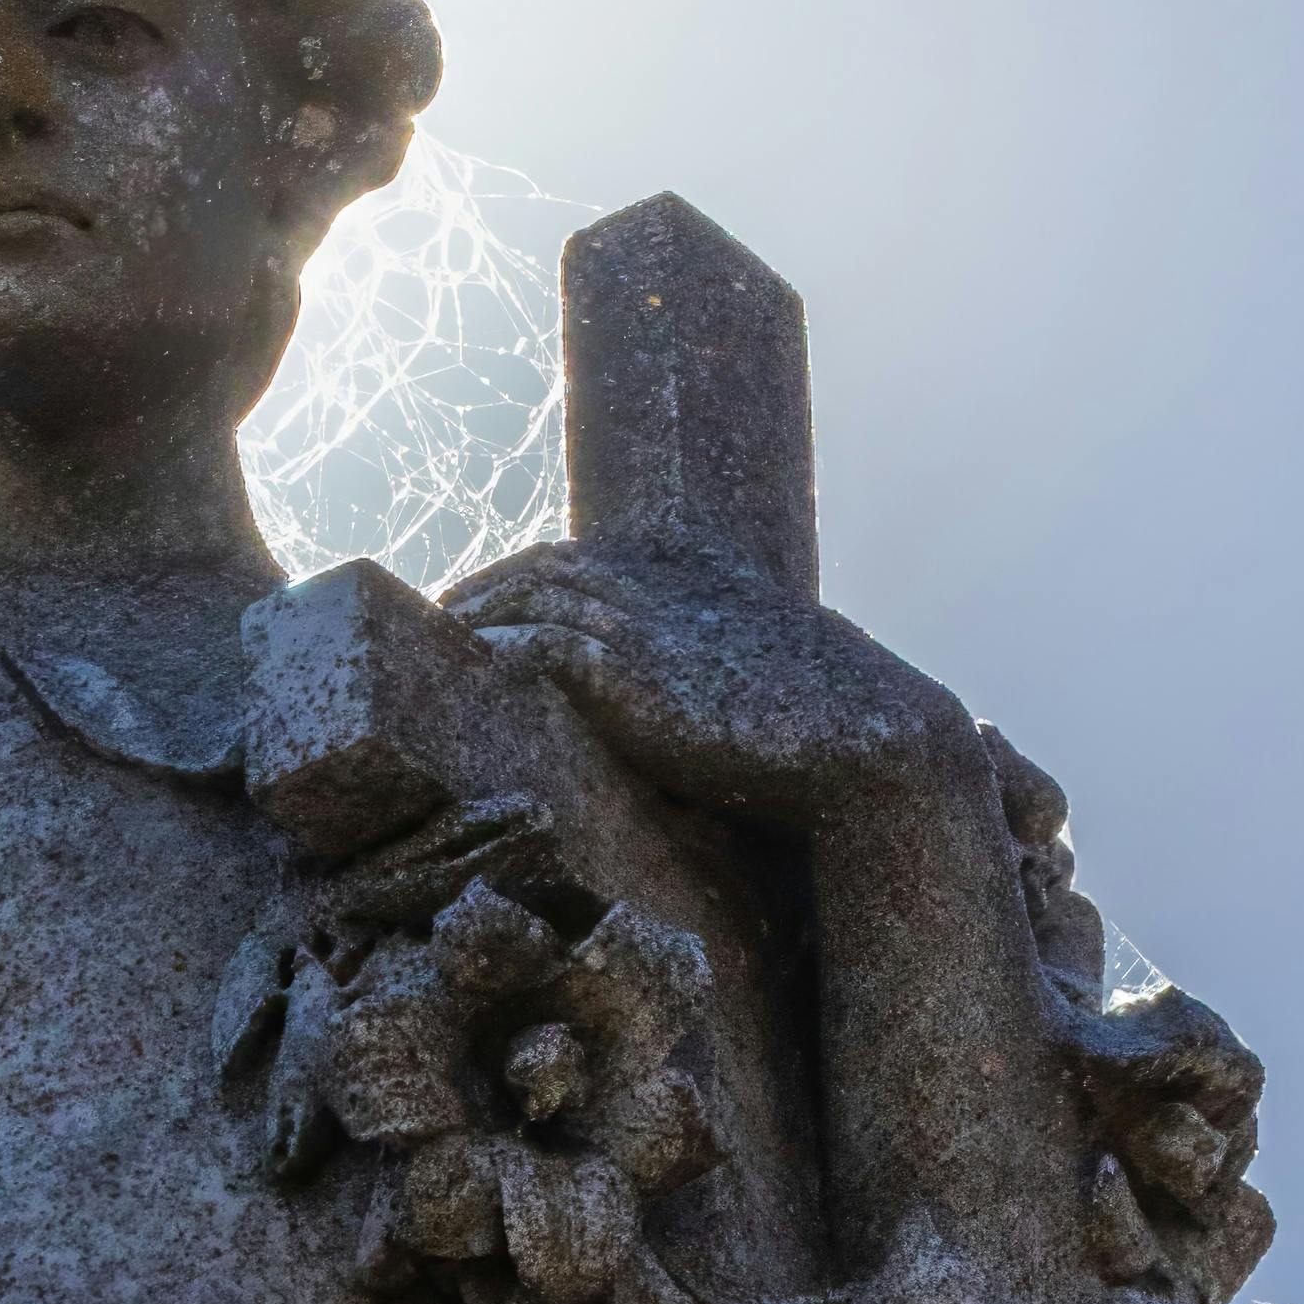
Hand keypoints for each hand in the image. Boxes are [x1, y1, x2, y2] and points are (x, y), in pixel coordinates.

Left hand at [445, 539, 977, 818]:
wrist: (871, 747)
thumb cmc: (831, 732)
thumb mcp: (767, 678)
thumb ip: (714, 671)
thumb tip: (689, 709)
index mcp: (696, 576)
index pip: (583, 556)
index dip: (526, 574)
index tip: (485, 597)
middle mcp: (663, 586)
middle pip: (544, 566)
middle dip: (486, 585)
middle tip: (438, 612)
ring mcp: (644, 625)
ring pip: (529, 597)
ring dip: (474, 616)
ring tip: (432, 644)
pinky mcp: (631, 674)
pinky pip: (534, 647)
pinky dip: (494, 653)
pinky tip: (468, 675)